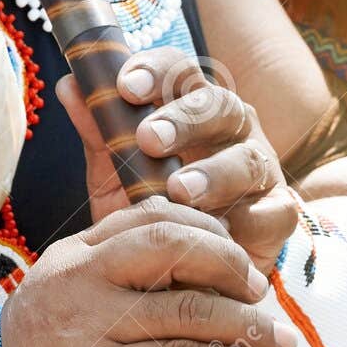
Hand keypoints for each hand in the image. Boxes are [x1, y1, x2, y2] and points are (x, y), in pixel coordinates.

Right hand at [0, 198, 297, 346]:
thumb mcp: (63, 303)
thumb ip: (114, 281)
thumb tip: (194, 272)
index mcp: (74, 257)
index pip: (152, 216)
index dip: (207, 229)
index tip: (236, 257)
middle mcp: (81, 282)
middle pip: (175, 244)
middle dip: (232, 264)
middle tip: (261, 291)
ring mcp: (90, 329)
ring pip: (190, 310)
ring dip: (248, 326)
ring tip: (278, 341)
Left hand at [56, 49, 298, 272]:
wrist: (178, 276)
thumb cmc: (149, 212)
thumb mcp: (115, 175)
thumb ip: (98, 134)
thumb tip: (68, 85)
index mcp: (192, 110)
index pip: (181, 72)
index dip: (157, 70)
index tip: (126, 85)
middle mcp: (231, 131)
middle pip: (219, 105)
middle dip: (184, 119)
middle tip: (148, 139)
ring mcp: (260, 170)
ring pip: (248, 157)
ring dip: (214, 172)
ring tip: (179, 190)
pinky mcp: (278, 214)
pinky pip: (273, 209)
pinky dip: (248, 217)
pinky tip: (221, 227)